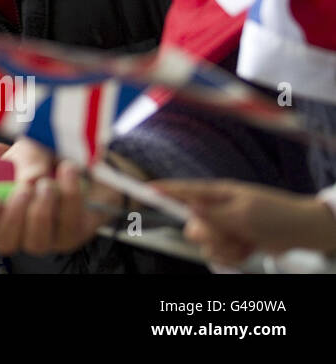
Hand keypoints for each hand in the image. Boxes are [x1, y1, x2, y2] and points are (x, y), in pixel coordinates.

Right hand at [0, 145, 116, 255]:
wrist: (86, 167)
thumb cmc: (46, 161)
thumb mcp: (26, 150)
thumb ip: (15, 157)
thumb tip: (8, 163)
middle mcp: (16, 232)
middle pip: (4, 242)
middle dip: (12, 216)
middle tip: (22, 190)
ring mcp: (44, 239)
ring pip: (36, 240)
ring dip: (41, 207)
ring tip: (48, 182)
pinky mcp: (71, 237)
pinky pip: (67, 224)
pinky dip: (68, 195)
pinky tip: (67, 172)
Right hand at [154, 180, 335, 264]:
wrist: (299, 231)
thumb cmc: (275, 214)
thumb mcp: (243, 212)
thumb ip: (214, 213)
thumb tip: (189, 209)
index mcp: (217, 194)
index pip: (184, 191)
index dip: (164, 191)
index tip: (145, 190)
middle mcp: (216, 210)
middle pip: (192, 227)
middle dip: (210, 236)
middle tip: (229, 234)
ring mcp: (224, 227)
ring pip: (205, 245)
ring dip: (225, 248)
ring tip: (245, 241)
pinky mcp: (231, 242)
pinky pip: (219, 255)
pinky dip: (233, 256)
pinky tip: (248, 248)